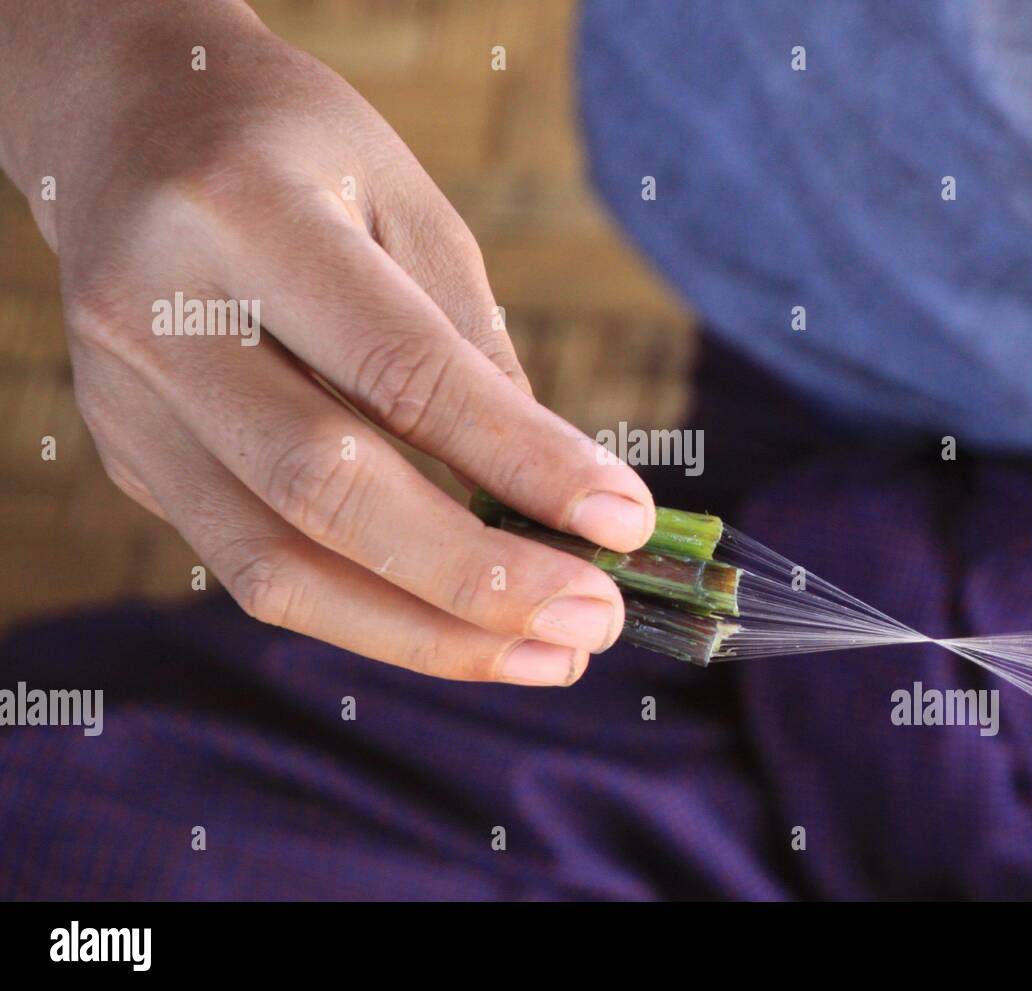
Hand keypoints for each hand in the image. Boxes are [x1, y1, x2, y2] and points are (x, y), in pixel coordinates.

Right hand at [1, 2, 652, 684]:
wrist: (130, 132)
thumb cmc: (298, 152)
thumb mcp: (405, 202)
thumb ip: (469, 344)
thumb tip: (553, 492)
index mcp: (238, 213)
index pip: (399, 369)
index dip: (519, 458)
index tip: (624, 520)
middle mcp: (156, 316)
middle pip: (324, 490)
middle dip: (477, 578)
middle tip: (597, 620)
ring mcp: (129, 403)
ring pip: (276, 569)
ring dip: (429, 636)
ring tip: (551, 655)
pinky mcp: (135, 462)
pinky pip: (257, 569)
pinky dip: (373, 615)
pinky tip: (466, 628)